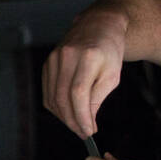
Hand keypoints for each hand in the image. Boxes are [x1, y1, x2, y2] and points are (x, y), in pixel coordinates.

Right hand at [42, 9, 127, 137]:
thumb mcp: (113, 75)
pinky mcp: (47, 63)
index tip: (88, 131)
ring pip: (52, 97)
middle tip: (84, 133)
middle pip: (62, 97)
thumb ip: (98, 98)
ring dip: (64, 116)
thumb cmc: (110, 51)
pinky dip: (56, 106)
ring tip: (78, 125)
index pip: (78, 93)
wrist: (98, 26)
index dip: (81, 116)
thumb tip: (87, 122)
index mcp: (87, 57)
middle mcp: (66, 56)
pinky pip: (48, 91)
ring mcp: (53, 58)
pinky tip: (68, 113)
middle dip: (72, 120)